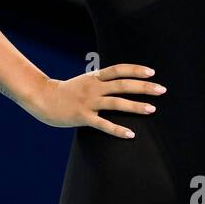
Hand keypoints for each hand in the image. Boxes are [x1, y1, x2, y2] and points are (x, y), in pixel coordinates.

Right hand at [28, 65, 165, 135]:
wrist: (43, 99)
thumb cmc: (68, 92)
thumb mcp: (86, 80)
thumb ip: (102, 81)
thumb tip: (122, 80)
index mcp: (94, 77)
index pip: (119, 70)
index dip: (135, 70)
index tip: (152, 73)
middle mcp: (93, 87)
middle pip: (122, 85)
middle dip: (143, 87)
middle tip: (161, 90)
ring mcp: (88, 102)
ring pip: (116, 103)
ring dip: (135, 106)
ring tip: (152, 109)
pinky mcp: (82, 117)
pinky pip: (103, 124)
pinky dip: (117, 129)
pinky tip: (130, 134)